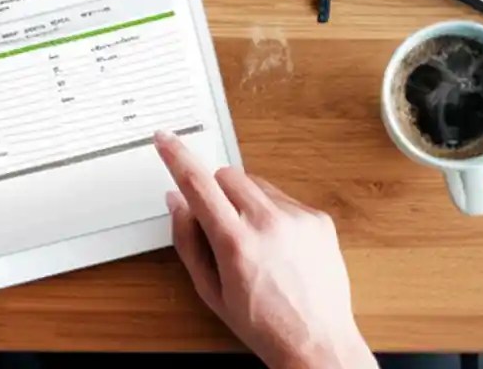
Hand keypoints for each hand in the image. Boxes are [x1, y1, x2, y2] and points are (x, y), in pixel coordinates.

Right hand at [154, 131, 375, 368]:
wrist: (317, 343)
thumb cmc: (263, 325)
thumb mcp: (210, 291)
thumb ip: (187, 241)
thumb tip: (176, 202)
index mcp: (236, 243)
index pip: (198, 184)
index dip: (177, 156)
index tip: (165, 139)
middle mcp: (269, 223)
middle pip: (226, 176)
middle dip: (214, 192)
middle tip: (218, 224)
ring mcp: (298, 218)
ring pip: (255, 184)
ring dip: (244, 201)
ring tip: (252, 242)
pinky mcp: (318, 219)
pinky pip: (283, 198)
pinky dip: (272, 213)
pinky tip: (278, 246)